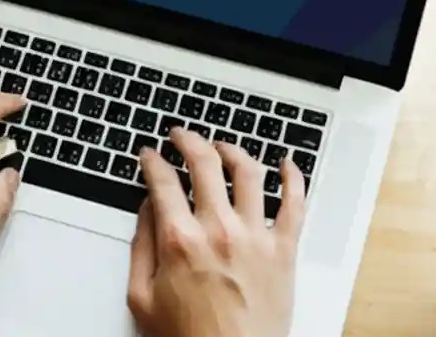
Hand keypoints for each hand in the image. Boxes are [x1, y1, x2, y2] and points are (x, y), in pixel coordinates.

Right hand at [127, 128, 305, 336]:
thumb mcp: (142, 298)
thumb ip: (140, 248)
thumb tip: (147, 212)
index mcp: (179, 242)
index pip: (161, 181)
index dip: (151, 161)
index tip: (149, 155)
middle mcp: (219, 231)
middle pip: (204, 163)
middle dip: (188, 140)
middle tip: (181, 136)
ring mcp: (255, 237)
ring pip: (248, 172)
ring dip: (232, 150)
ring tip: (223, 146)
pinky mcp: (283, 251)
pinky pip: (295, 204)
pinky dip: (294, 178)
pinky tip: (287, 164)